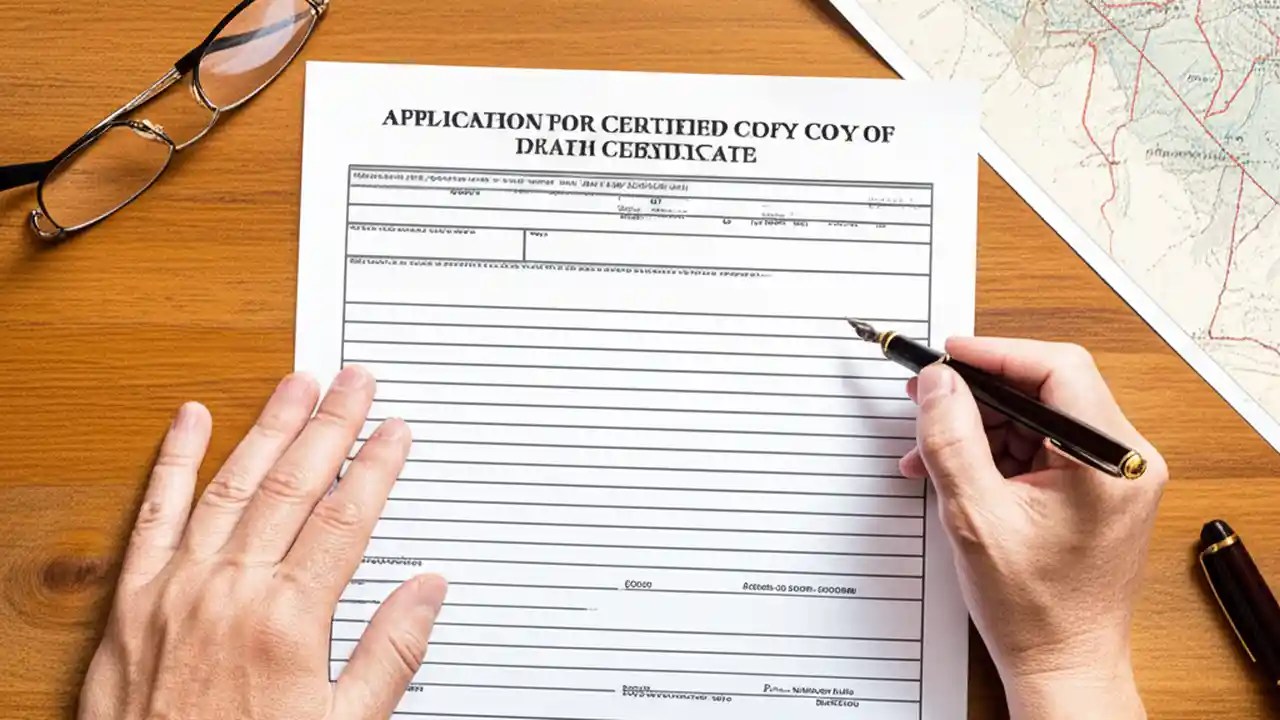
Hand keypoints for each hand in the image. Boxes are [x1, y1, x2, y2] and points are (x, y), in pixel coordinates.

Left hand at [79, 367, 445, 719]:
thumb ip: (389, 654)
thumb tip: (428, 592)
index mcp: (290, 620)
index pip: (346, 518)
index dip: (376, 466)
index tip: (394, 432)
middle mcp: (234, 590)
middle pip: (294, 485)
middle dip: (331, 425)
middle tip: (354, 382)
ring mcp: (179, 587)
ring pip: (232, 484)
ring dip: (269, 427)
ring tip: (297, 385)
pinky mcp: (134, 599)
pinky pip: (155, 514)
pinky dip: (174, 462)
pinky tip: (190, 420)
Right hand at [900, 338, 1165, 719]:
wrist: (1062, 664)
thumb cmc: (1035, 610)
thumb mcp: (976, 516)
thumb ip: (952, 440)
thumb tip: (940, 383)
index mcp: (1110, 461)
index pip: (1058, 369)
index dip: (996, 353)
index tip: (949, 355)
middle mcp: (1123, 461)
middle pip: (1045, 390)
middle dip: (977, 394)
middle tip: (926, 399)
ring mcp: (1111, 475)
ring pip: (1035, 418)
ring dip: (978, 428)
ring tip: (929, 454)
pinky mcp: (1094, 490)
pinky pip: (1038, 448)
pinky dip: (994, 453)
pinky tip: (955, 472)